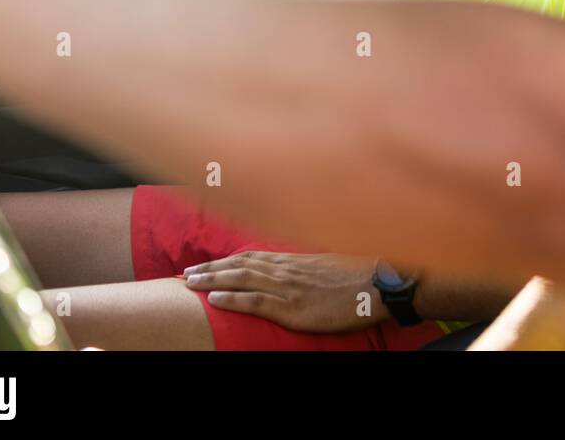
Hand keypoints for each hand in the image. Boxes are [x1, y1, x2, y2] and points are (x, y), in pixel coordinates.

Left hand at [182, 251, 387, 331]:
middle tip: (187, 273)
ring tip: (191, 283)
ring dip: (212, 280)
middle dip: (210, 268)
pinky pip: (256, 301)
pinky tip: (214, 299)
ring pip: (241, 279)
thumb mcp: (326, 266)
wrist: (378, 283)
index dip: (225, 261)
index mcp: (294, 260)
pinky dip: (232, 298)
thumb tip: (294, 272)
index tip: (207, 263)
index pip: (251, 257)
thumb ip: (304, 268)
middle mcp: (286, 269)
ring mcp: (288, 287)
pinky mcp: (293, 307)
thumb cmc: (357, 277)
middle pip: (239, 265)